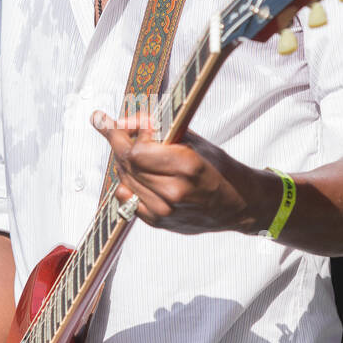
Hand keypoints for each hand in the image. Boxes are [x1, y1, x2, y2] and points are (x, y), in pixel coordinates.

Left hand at [91, 109, 269, 234]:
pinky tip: (136, 171)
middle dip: (117, 142)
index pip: (135, 149)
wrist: (238, 204)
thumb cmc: (220, 168)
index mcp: (186, 166)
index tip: (104, 119)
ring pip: (124, 180)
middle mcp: (173, 191)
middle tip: (109, 127)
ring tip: (130, 148)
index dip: (120, 132)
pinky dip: (128, 182)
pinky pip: (128, 198)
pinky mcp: (158, 223)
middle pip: (126, 163)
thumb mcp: (194, 141)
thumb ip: (158, 130)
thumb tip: (125, 122)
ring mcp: (164, 211)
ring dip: (123, 162)